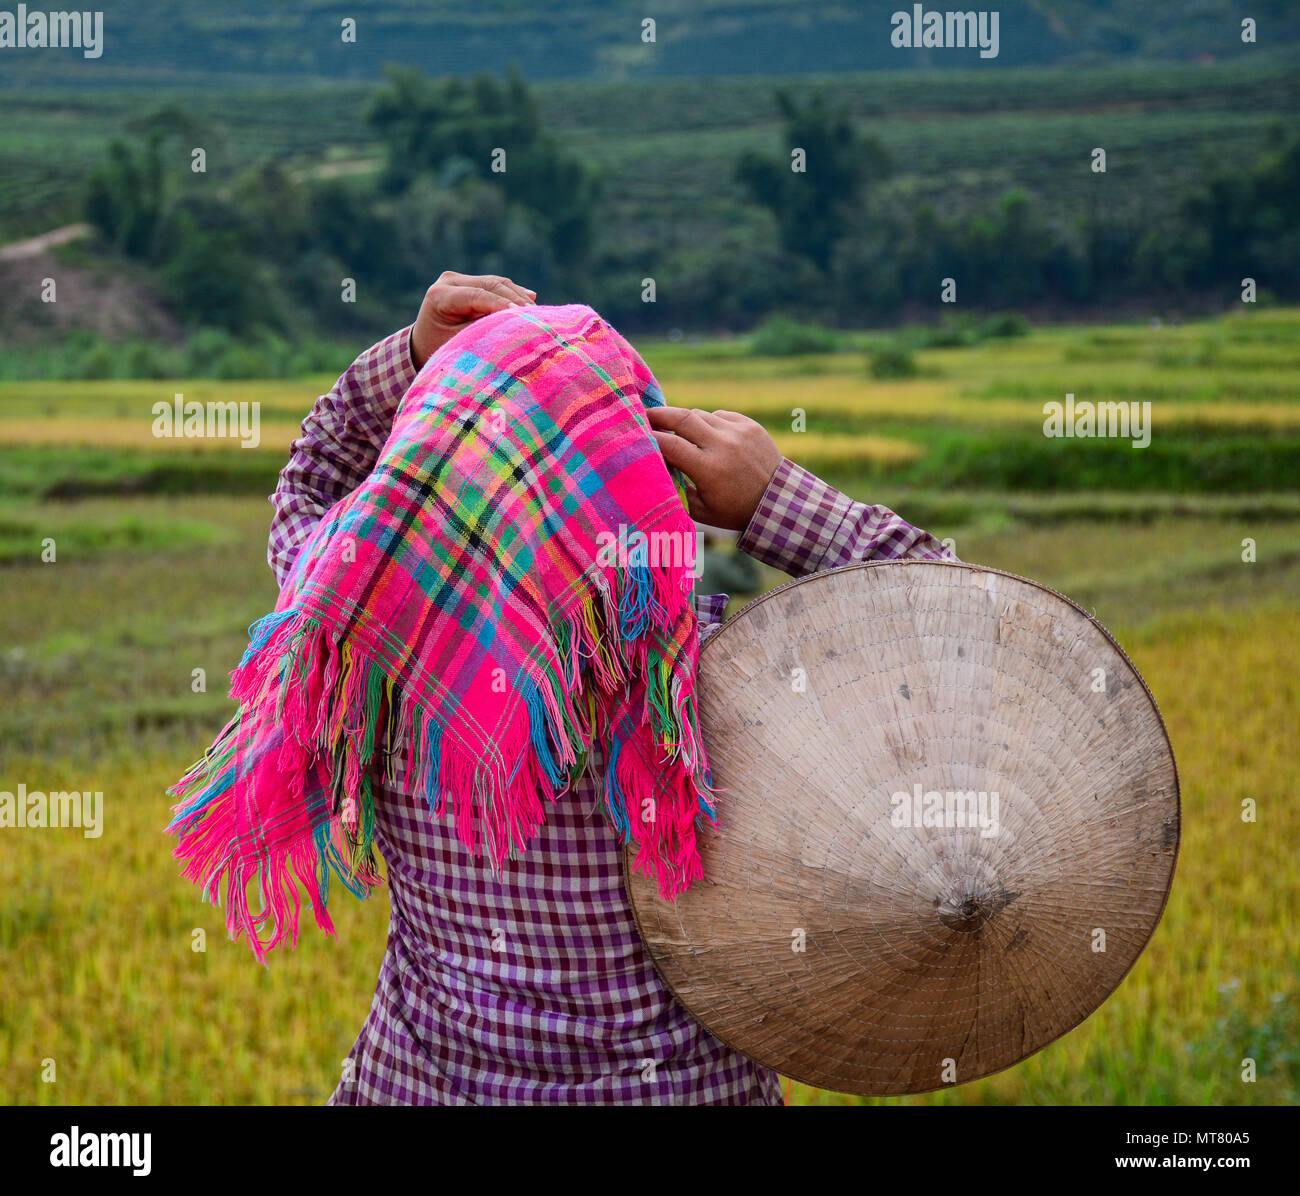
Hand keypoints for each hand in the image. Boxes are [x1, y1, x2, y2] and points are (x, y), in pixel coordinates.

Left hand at [409, 272, 535, 369]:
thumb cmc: (439, 349)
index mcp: (439, 295)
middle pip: (490, 284)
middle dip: (515, 299)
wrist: (423, 343)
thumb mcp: (459, 342)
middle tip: (537, 315)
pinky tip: (531, 300)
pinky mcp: (471, 281)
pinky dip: (514, 294)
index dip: (501, 304)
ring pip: (497, 282)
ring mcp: (460, 278)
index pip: (477, 295)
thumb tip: (514, 325)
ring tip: (537, 312)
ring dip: (518, 296)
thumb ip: (483, 330)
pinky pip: (497, 285)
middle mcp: (449, 281)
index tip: (523, 314)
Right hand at [647, 406, 781, 530]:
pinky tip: (704, 435)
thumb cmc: (733, 510)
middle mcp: (723, 445)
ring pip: (700, 414)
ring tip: (673, 427)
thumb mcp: (700, 509)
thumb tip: (656, 466)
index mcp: (709, 469)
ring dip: (684, 420)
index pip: (670, 444)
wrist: (778, 501)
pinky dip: (707, 423)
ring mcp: (738, 432)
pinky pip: (719, 416)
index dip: (649, 437)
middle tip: (644, 415)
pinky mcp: (749, 425)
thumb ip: (676, 488)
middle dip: (659, 414)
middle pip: (682, 417)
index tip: (635, 435)